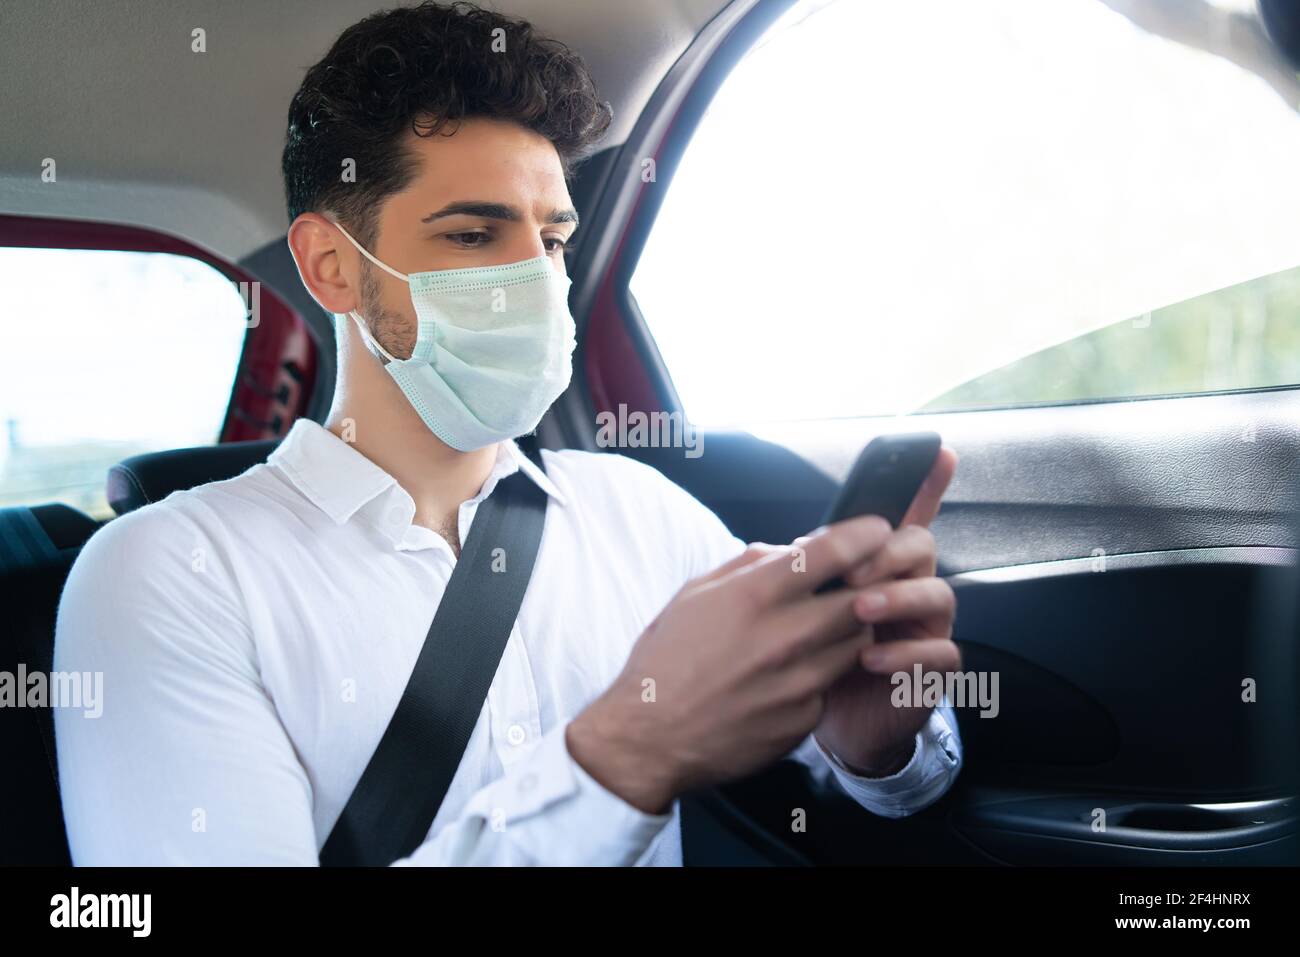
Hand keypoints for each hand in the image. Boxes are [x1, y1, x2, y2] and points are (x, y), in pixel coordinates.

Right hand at [568, 515, 899, 813]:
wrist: (649, 738)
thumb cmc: (666, 661)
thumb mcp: (695, 595)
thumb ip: (749, 565)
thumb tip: (794, 549)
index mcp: (753, 597)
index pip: (832, 553)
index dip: (864, 535)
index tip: (877, 531)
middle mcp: (783, 637)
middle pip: (862, 599)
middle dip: (865, 586)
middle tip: (857, 583)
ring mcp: (798, 683)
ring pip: (857, 643)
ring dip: (848, 629)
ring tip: (818, 630)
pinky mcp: (803, 719)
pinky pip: (832, 686)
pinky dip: (822, 674)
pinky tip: (792, 676)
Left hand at [813, 447, 960, 774]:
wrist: (819, 721)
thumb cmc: (806, 658)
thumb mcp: (796, 609)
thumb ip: (802, 576)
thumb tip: (791, 546)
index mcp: (876, 567)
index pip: (902, 517)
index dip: (924, 484)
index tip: (939, 452)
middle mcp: (906, 590)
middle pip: (920, 546)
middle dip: (889, 550)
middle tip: (850, 571)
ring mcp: (923, 630)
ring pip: (939, 595)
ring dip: (898, 596)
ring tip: (859, 608)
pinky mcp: (928, 674)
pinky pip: (940, 655)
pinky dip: (905, 653)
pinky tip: (869, 659)